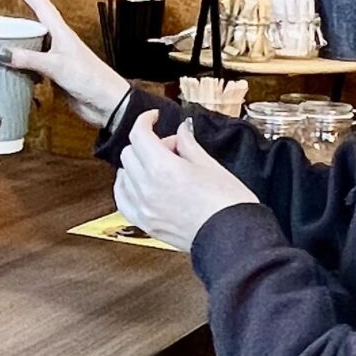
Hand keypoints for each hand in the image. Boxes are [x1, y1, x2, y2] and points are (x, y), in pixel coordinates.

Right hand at [4, 0, 128, 127]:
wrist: (107, 102)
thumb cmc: (90, 78)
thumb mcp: (57, 66)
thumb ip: (29, 59)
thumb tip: (3, 53)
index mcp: (61, 32)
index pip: (40, 4)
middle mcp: (58, 41)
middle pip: (34, 21)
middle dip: (17, 13)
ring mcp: (57, 57)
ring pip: (32, 43)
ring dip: (17, 41)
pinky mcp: (56, 74)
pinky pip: (33, 64)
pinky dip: (21, 65)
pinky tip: (11, 70)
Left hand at [115, 114, 260, 250]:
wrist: (232, 238)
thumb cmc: (228, 203)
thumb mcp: (210, 165)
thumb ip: (188, 144)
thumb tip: (181, 130)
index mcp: (163, 168)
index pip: (139, 135)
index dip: (145, 120)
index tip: (154, 118)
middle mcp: (147, 188)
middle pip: (130, 153)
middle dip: (148, 144)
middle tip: (172, 148)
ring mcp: (143, 208)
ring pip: (123, 175)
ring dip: (137, 165)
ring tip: (161, 168)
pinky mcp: (145, 225)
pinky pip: (123, 200)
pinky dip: (127, 187)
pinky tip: (140, 185)